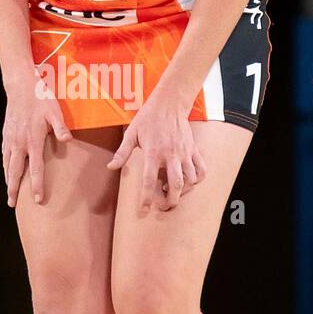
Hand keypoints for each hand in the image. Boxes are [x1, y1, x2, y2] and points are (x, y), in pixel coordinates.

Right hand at [2, 73, 71, 206]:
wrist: (20, 86)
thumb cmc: (41, 98)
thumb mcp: (54, 111)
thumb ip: (61, 127)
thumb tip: (69, 140)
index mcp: (32, 141)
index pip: (35, 169)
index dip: (37, 186)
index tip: (38, 200)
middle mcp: (19, 143)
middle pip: (15, 172)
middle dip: (13, 189)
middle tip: (12, 204)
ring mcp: (10, 139)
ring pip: (7, 165)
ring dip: (8, 180)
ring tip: (9, 194)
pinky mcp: (6, 134)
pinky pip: (4, 155)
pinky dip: (5, 166)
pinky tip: (7, 172)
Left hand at [106, 91, 207, 212]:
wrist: (169, 103)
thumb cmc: (148, 118)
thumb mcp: (131, 133)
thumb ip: (122, 152)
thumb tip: (111, 167)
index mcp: (153, 152)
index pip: (149, 180)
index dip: (147, 198)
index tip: (144, 210)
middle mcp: (171, 155)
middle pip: (175, 185)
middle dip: (171, 201)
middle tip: (165, 207)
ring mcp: (185, 152)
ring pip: (190, 179)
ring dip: (184, 191)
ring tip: (174, 192)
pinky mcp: (194, 149)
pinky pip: (201, 169)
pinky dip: (197, 179)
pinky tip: (189, 181)